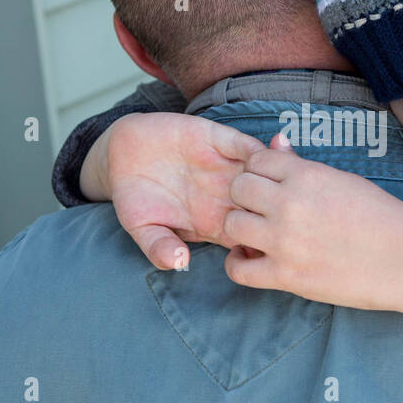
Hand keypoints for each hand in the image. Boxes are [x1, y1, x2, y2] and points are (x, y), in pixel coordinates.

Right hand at [106, 113, 266, 268]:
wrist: (119, 154)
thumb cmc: (134, 198)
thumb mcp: (142, 227)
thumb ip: (159, 247)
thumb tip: (178, 262)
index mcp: (215, 222)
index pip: (252, 236)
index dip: (264, 241)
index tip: (267, 243)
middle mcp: (227, 196)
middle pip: (267, 207)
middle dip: (278, 210)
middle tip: (283, 212)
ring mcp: (225, 168)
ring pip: (265, 175)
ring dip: (274, 178)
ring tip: (274, 184)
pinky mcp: (217, 140)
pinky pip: (246, 145)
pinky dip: (257, 150)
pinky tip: (254, 158)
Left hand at [222, 133, 402, 309]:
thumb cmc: (380, 216)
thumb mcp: (342, 180)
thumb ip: (302, 165)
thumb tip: (275, 141)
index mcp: (307, 176)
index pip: (256, 160)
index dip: (260, 171)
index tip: (270, 184)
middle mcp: (290, 205)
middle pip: (237, 188)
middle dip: (246, 196)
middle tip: (260, 208)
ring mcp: (285, 242)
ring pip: (231, 225)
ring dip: (241, 227)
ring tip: (256, 233)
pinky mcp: (286, 276)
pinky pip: (237, 269)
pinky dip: (238, 263)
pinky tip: (253, 258)